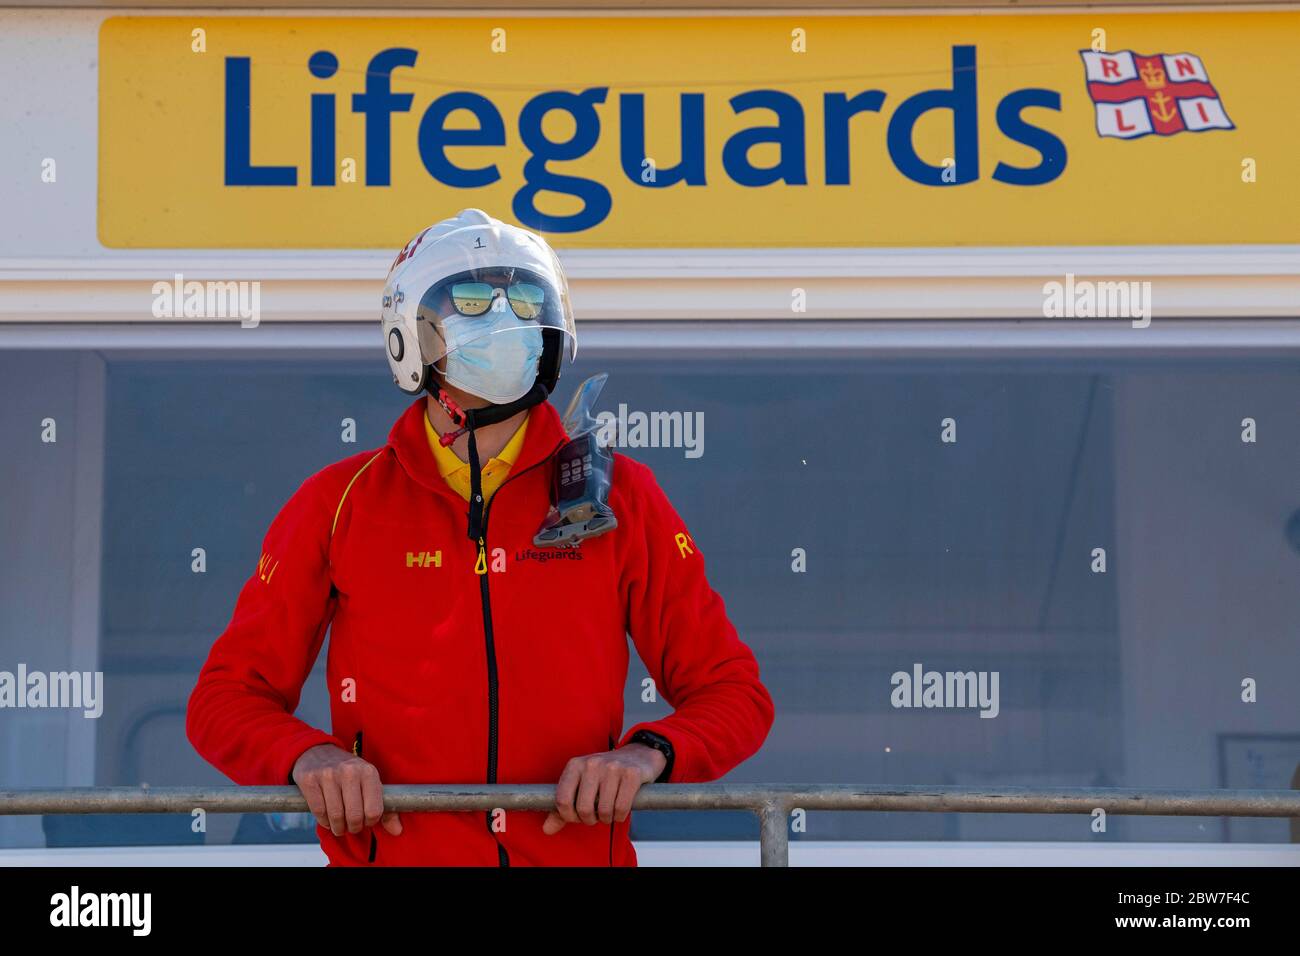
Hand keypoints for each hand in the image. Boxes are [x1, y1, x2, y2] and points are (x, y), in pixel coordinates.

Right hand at [291, 743, 402, 837]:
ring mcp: (328, 774)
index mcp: (368, 772)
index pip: (374, 810)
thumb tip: (397, 831)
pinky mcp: (309, 779)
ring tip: (339, 826)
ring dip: (338, 827)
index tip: (366, 821)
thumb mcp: (369, 783)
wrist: (318, 752)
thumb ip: (385, 808)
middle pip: (354, 815)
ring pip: (335, 815)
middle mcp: (349, 771)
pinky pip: (319, 811)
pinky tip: (327, 819)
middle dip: (353, 827)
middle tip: (351, 827)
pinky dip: (323, 821)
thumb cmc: (348, 772)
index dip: (370, 822)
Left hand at [543, 743, 666, 835]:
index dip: (570, 816)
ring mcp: (612, 767)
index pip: (562, 800)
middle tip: (596, 816)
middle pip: (583, 808)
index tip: (578, 817)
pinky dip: (620, 816)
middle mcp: (592, 763)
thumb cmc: (605, 775)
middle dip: (590, 820)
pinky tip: (620, 810)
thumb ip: (563, 808)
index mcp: (575, 765)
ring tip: (609, 811)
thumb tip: (547, 829)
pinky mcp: (631, 774)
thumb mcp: (581, 785)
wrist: (638, 756)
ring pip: (604, 810)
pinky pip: (621, 808)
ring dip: (607, 819)